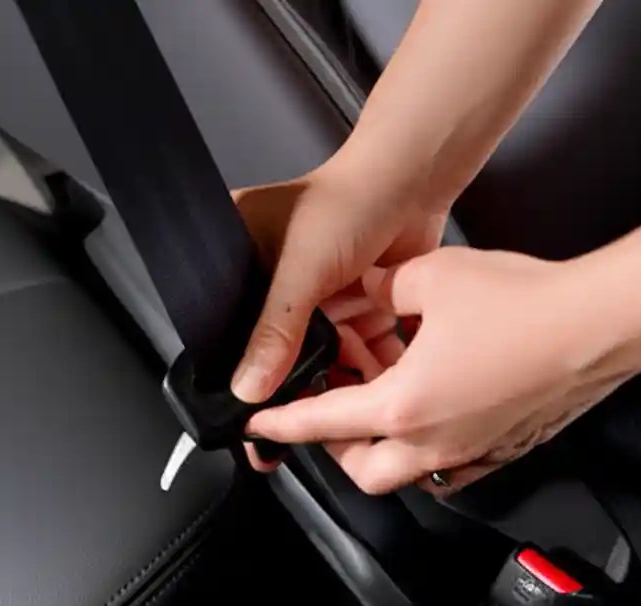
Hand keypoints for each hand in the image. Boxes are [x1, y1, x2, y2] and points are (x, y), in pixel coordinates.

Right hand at [230, 162, 446, 403]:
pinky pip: (353, 342)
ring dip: (338, 359)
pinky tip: (372, 357)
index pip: (227, 315)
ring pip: (318, 345)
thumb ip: (274, 333)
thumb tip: (249, 385)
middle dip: (297, 360)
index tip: (252, 381)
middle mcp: (276, 272)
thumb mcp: (300, 272)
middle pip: (275, 336)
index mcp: (240, 251)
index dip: (240, 351)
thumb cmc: (350, 200)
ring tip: (348, 361)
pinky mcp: (354, 300)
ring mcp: (318, 288)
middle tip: (304, 380)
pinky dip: (365, 353)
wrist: (414, 184)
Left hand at [246, 247, 633, 495]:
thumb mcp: (431, 277)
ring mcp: (472, 450)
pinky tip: (437, 400)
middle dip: (335, 448)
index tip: (262, 425)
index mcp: (403, 406)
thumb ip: (386, 289)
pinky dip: (428, 442)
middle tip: (329, 412)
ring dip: (383, 445)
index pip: (322, 422)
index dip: (283, 422)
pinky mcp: (504, 446)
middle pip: (362, 469)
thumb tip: (372, 291)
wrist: (597, 324)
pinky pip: (451, 460)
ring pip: (408, 470)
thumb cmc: (523, 305)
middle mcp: (434, 442)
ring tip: (383, 398)